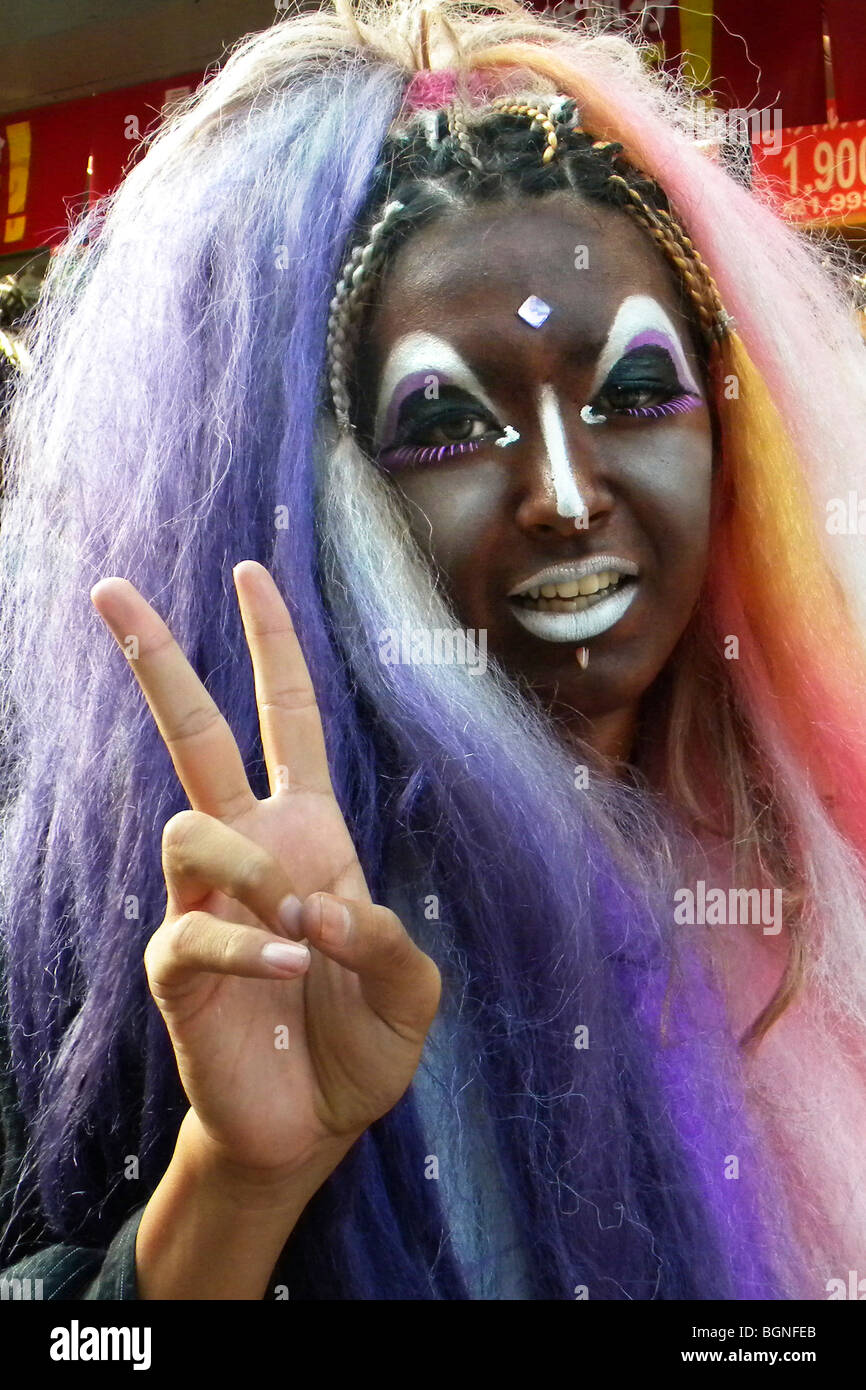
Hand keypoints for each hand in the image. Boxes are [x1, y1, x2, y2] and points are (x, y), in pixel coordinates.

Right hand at [91, 561, 439, 1183]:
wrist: (312, 1127)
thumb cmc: (359, 1042)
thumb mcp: (409, 987)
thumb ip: (384, 937)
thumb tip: (314, 904)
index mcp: (307, 831)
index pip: (284, 718)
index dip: (272, 646)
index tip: (251, 572)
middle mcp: (248, 851)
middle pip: (192, 734)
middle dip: (158, 659)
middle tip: (111, 587)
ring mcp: (205, 902)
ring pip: (190, 826)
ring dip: (251, 870)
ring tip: (300, 928)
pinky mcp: (178, 964)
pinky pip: (195, 928)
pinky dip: (252, 945)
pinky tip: (295, 968)